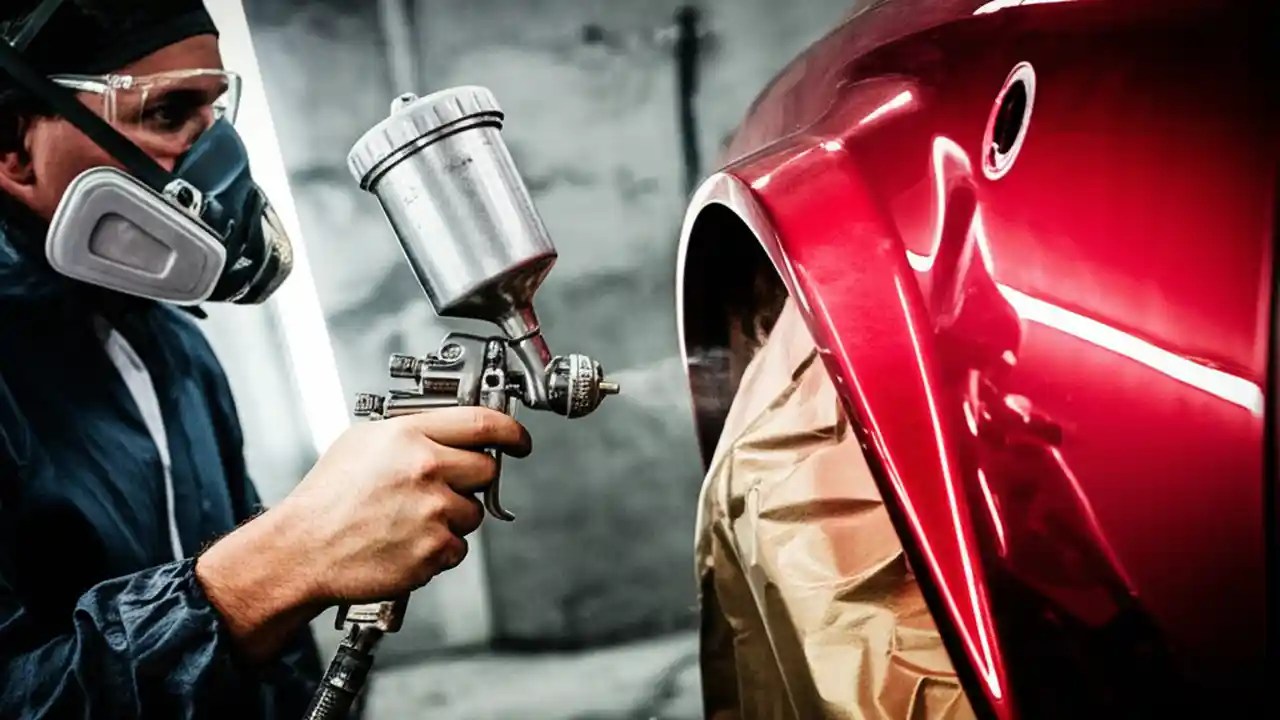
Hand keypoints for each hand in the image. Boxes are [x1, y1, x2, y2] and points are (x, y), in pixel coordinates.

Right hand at [284, 407, 531, 602]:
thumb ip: (411, 430)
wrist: (304, 549)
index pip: (483, 423)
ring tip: (410, 518)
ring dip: (452, 517)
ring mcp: (433, 511)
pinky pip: (457, 547)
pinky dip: (438, 548)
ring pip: (473, 512)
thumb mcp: (363, 441)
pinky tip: (406, 541)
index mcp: (409, 436)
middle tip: (445, 488)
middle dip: (473, 480)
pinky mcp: (434, 550)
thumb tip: (447, 430)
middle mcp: (426, 469)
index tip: (518, 440)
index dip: (511, 431)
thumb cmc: (327, 498)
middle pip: (487, 470)